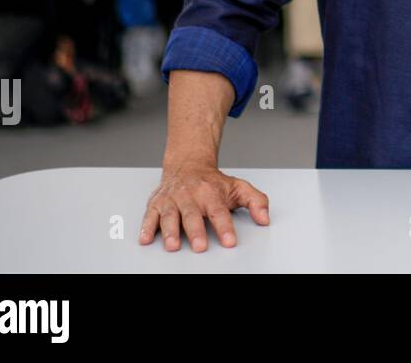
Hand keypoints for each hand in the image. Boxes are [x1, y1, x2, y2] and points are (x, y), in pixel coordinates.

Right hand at [140, 161, 269, 251]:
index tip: (229, 241)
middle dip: (196, 231)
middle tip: (201, 246)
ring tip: (173, 245)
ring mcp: (172, 200)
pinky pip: (149, 215)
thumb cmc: (213, 183)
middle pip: (193, 215)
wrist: (188, 165)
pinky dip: (146, 227)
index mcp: (211, 193)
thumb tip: (265, 218)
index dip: (225, 227)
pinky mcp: (156, 204)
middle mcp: (190, 196)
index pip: (219, 212)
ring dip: (170, 231)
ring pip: (169, 216)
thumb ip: (256, 202)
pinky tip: (145, 238)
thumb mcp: (239, 187)